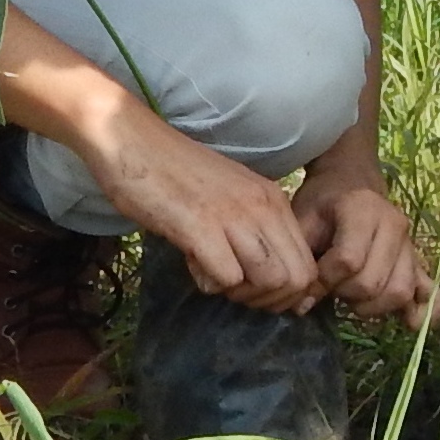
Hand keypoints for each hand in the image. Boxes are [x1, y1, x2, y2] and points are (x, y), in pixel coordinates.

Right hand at [78, 100, 319, 312]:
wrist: (131, 139)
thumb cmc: (175, 171)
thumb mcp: (230, 196)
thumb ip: (252, 229)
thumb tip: (266, 280)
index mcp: (273, 198)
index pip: (308, 264)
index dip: (287, 292)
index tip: (257, 291)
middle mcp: (261, 206)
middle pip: (297, 279)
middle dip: (269, 300)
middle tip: (237, 291)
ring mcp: (233, 215)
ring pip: (270, 280)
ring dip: (242, 294)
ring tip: (215, 278)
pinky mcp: (200, 226)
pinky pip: (227, 278)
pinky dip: (211, 284)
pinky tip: (194, 265)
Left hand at [293, 165, 439, 330]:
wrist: (351, 183)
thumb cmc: (322, 203)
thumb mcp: (303, 219)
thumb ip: (302, 259)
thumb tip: (303, 305)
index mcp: (362, 209)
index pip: (348, 260)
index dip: (325, 280)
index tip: (312, 283)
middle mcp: (393, 225)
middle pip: (373, 282)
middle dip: (346, 294)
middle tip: (332, 287)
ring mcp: (410, 244)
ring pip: (399, 292)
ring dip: (372, 306)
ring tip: (354, 297)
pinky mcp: (419, 261)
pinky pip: (432, 294)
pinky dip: (425, 313)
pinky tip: (409, 321)